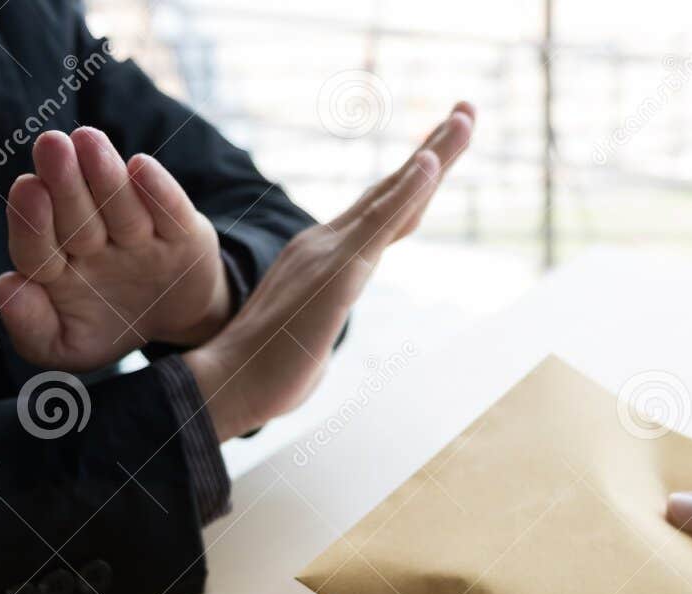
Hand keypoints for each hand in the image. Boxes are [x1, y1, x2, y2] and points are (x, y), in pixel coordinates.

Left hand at [0, 127, 229, 371]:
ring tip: (88, 140)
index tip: (28, 189)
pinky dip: (158, 190)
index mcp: (56, 267)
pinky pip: (169, 211)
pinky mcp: (180, 231)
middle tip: (52, 145)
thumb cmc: (109, 325)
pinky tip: (141, 167)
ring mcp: (137, 235)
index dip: (31, 220)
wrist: (174, 318)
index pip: (37, 246)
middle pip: (77, 215)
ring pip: (119, 206)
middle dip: (64, 182)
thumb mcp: (69, 348)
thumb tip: (6, 286)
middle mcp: (93, 242)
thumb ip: (31, 329)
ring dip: (104, 174)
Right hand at [183, 104, 473, 438]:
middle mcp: (327, 244)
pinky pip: (380, 225)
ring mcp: (333, 254)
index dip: (411, 181)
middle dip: (434, 149)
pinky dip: (407, 191)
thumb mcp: (307, 344)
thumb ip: (320, 330)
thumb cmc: (262, 376)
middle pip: (392, 191)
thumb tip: (316, 348)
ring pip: (394, 196)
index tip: (438, 151)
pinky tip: (431, 162)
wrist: (225, 386)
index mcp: (322, 258)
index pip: (379, 212)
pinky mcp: (338, 273)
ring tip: (465, 115)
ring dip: (434, 155)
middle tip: (466, 110)